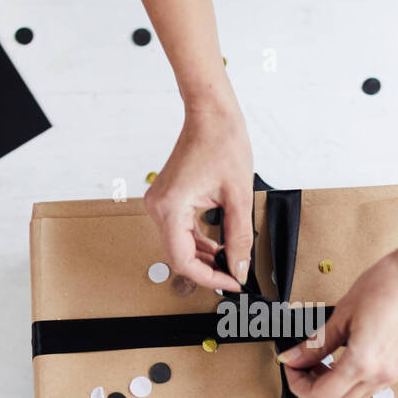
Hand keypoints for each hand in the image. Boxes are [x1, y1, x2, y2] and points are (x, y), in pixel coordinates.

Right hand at [143, 91, 253, 292]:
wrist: (211, 115)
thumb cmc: (223, 143)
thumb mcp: (239, 197)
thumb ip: (239, 238)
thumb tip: (240, 268)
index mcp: (171, 207)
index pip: (183, 260)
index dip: (209, 277)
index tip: (232, 282)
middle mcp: (158, 207)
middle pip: (179, 256)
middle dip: (208, 269)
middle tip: (235, 275)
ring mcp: (160, 203)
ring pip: (179, 245)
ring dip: (204, 256)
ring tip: (231, 262)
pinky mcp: (167, 200)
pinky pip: (180, 231)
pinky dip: (199, 242)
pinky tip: (219, 247)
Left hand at [279, 242, 397, 397]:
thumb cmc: (391, 284)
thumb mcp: (343, 313)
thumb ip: (317, 343)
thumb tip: (294, 357)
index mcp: (363, 364)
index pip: (320, 396)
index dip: (298, 384)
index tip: (292, 366)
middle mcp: (382, 375)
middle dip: (315, 384)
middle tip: (305, 361)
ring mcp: (397, 372)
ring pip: (356, 394)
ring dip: (336, 382)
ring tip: (326, 356)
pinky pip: (375, 383)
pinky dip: (356, 376)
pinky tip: (349, 354)